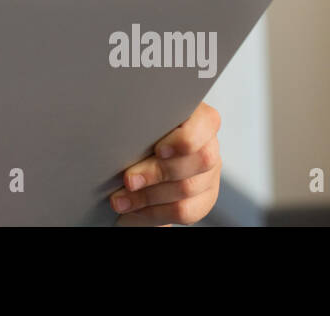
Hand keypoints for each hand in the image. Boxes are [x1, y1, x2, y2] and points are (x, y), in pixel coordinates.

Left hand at [109, 101, 220, 225]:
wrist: (139, 158)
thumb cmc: (139, 133)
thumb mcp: (142, 122)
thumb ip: (143, 123)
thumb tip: (122, 129)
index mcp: (198, 117)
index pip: (206, 123)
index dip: (185, 140)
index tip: (159, 150)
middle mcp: (209, 144)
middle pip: (198, 161)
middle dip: (157, 172)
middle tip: (128, 180)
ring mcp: (210, 173)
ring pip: (188, 188)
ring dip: (148, 197)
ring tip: (120, 199)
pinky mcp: (205, 198)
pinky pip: (186, 211)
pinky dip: (155, 213)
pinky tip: (134, 210)